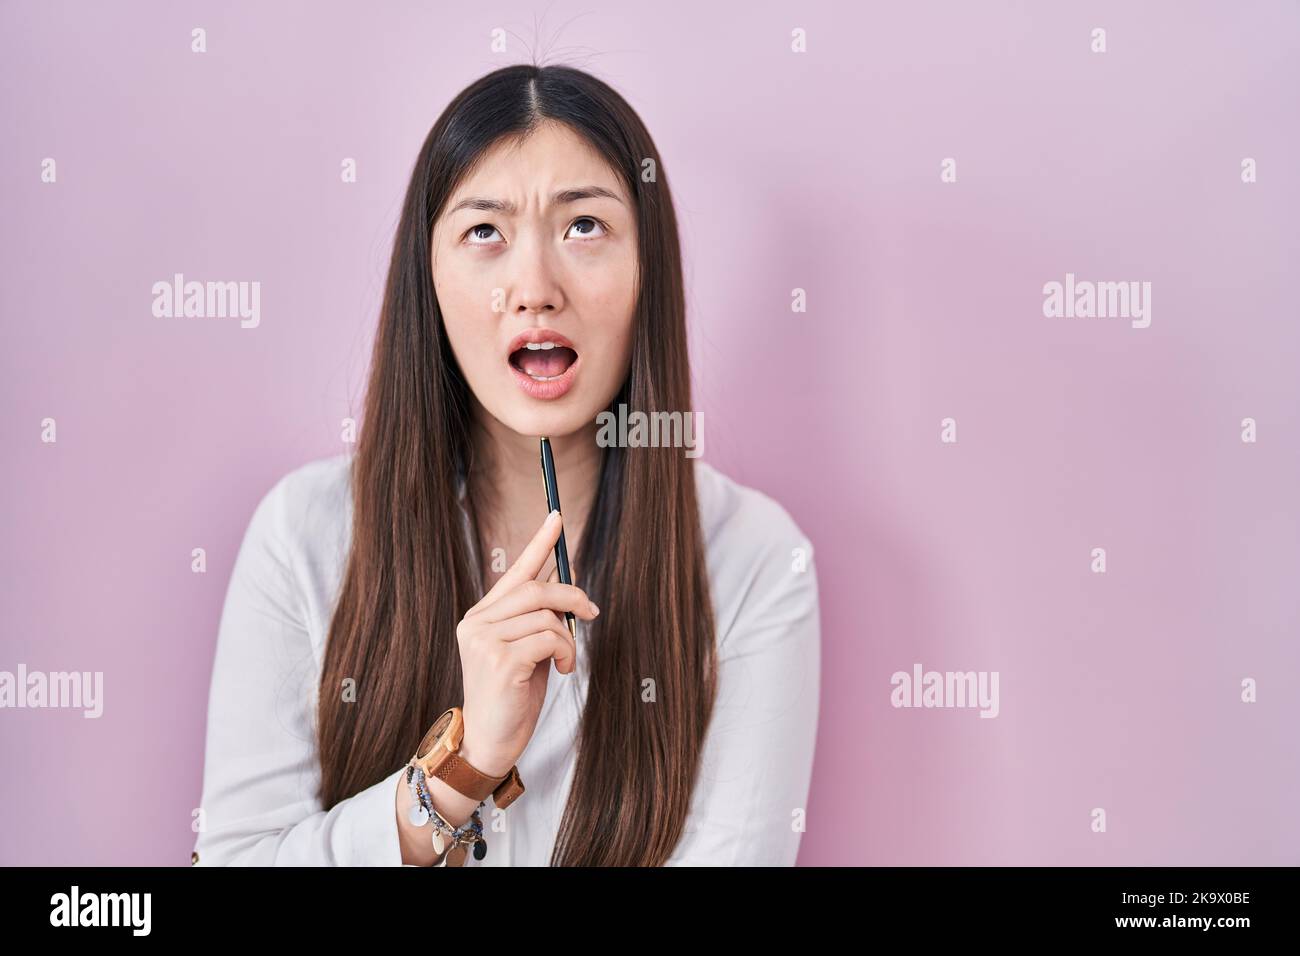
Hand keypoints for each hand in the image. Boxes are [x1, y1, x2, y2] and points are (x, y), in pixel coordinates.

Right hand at [456, 510, 597, 776]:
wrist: (490, 742)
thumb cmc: (512, 698)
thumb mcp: (527, 651)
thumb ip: (538, 619)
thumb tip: (567, 585)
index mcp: (481, 617)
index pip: (515, 572)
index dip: (539, 544)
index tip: (557, 518)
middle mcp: (477, 624)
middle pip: (536, 589)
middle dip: (571, 596)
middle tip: (591, 613)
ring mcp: (485, 641)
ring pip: (546, 615)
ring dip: (568, 637)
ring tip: (566, 660)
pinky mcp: (501, 661)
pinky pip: (549, 638)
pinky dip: (565, 651)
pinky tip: (562, 669)